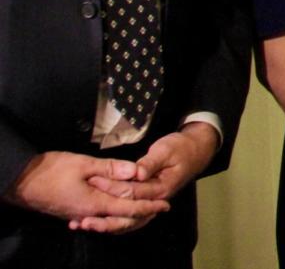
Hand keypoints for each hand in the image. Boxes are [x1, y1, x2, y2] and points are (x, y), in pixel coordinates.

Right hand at [2, 151, 168, 233]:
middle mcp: (88, 213)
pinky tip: (113, 208)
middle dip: (142, 213)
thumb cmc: (51, 171)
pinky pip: (96, 216)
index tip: (165, 205)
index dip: (149, 207)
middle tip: (159, 207)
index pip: (129, 209)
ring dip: (127, 214)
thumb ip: (111, 168)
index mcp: (95, 204)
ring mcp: (78, 214)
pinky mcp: (71, 211)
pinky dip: (109, 214)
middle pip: (121, 218)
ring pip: (109, 218)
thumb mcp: (84, 164)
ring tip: (142, 207)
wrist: (20, 182)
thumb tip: (137, 172)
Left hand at [76, 123, 217, 233]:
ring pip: (128, 222)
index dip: (111, 187)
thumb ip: (151, 163)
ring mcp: (151, 204)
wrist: (196, 151)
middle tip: (82, 214)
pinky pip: (129, 217)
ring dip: (106, 224)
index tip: (93, 180)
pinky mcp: (146, 202)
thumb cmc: (181, 148)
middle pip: (128, 213)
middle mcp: (156, 200)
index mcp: (161, 188)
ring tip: (84, 224)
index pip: (132, 191)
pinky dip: (113, 222)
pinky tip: (97, 223)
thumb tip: (137, 173)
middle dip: (104, 215)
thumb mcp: (166, 150)